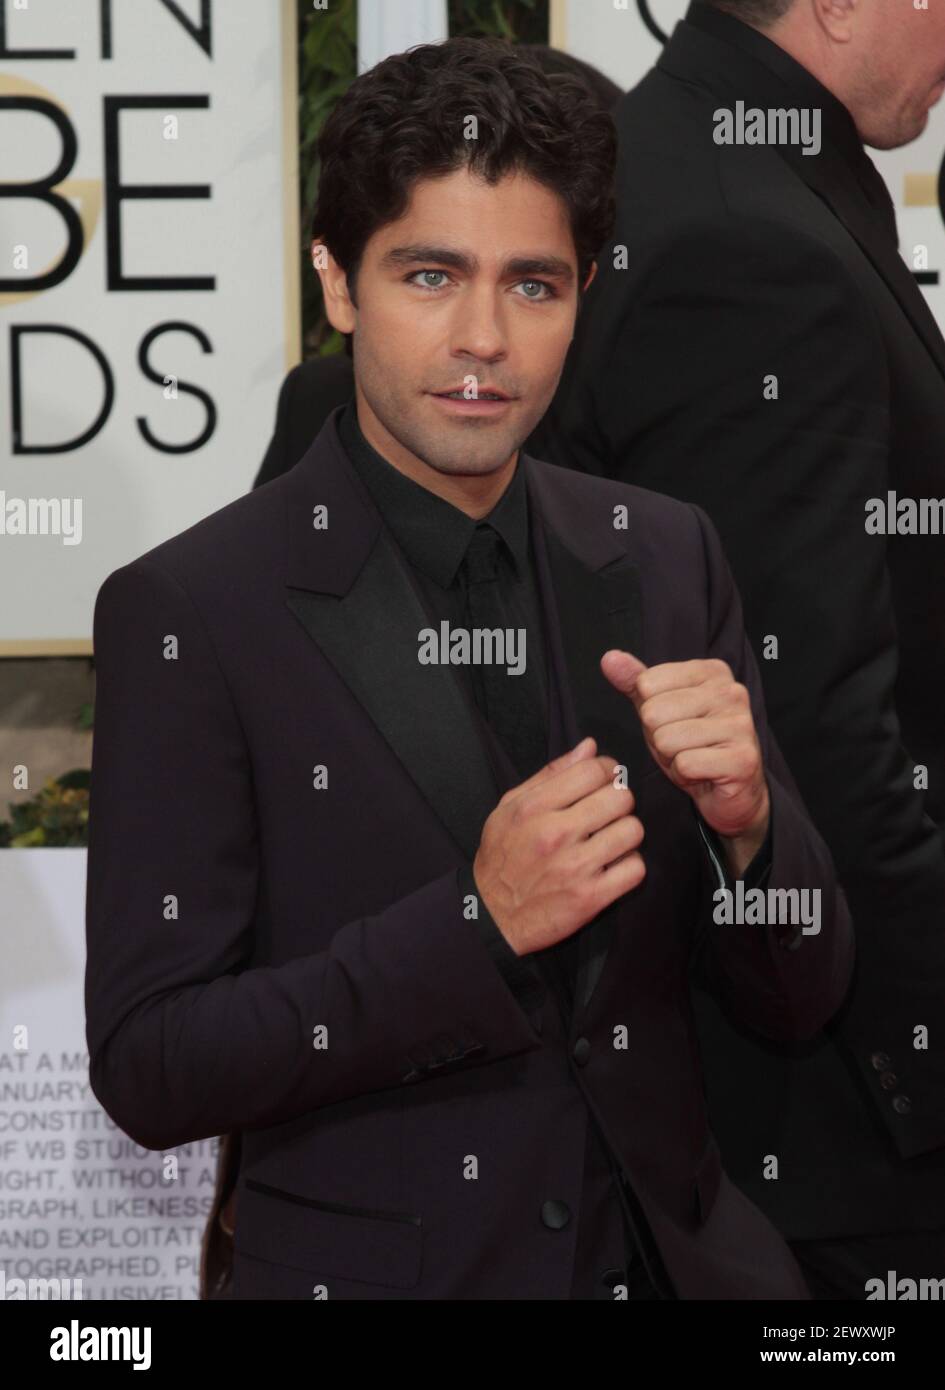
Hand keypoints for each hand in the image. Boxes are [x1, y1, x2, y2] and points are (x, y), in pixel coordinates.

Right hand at [472, 736, 645, 956]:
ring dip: (626, 833)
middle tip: (608, 812)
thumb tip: (589, 747)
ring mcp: (575, 867)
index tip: (605, 779)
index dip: (607, 770)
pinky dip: (629, 866)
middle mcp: (556, 833)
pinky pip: (635, 868)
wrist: (491, 916)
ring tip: (611, 839)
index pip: (593, 770)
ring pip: (633, 831)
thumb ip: (550, 775)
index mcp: (534, 808)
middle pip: (620, 798)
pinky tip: (613, 865)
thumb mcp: (509, 808)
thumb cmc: (501, 858)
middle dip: (619, 800)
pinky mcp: (591, 897)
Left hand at [600, 651, 769, 871]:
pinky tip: (702, 773)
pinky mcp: (742, 759)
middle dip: (658, 737)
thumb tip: (609, 658)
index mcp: (712, 671)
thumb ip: (635, 682)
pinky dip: (685, 774)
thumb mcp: (658, 708)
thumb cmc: (692, 745)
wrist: (728, 791)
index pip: (647, 683)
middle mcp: (731, 692)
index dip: (650, 711)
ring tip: (692, 758)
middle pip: (654, 712)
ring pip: (667, 739)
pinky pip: (685, 764)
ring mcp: (740, 724)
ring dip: (671, 757)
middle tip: (682, 745)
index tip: (674, 722)